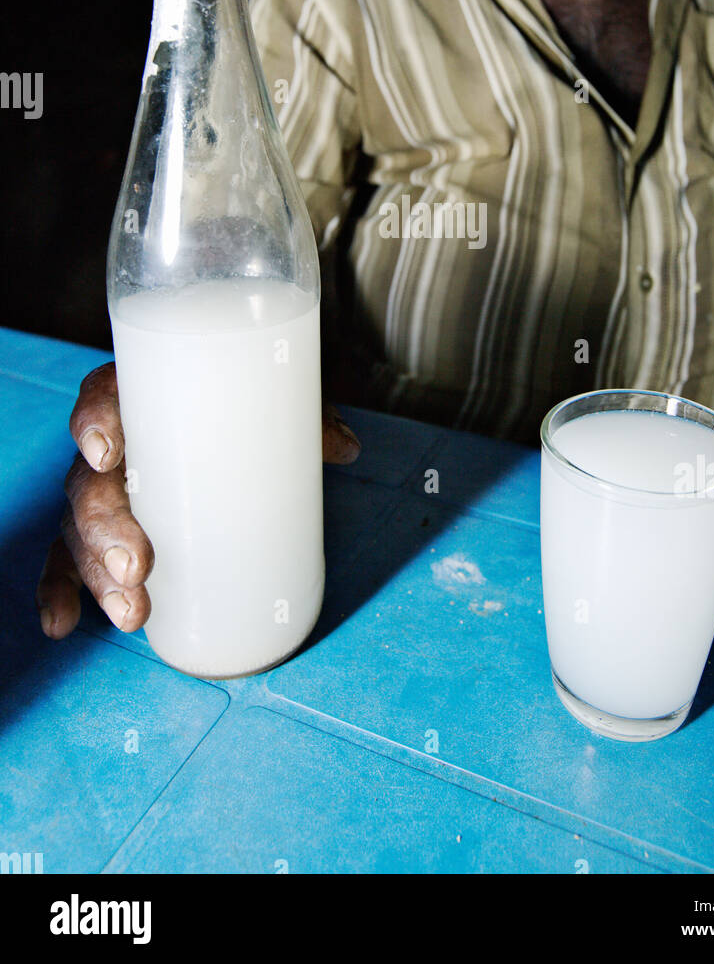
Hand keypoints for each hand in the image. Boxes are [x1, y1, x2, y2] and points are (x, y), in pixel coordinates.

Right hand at [36, 363, 361, 639]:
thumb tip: (345, 447)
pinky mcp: (102, 535)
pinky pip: (67, 561)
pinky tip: (64, 624)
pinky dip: (61, 592)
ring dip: (95, 572)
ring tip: (131, 610)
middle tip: (138, 564)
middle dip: (104, 526)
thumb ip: (306, 415)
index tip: (108, 453)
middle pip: (88, 480)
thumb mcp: (278, 402)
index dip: (94, 422)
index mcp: (141, 397)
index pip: (101, 397)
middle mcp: (115, 447)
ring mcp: (105, 493)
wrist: (238, 424)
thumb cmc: (244, 409)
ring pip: (79, 528)